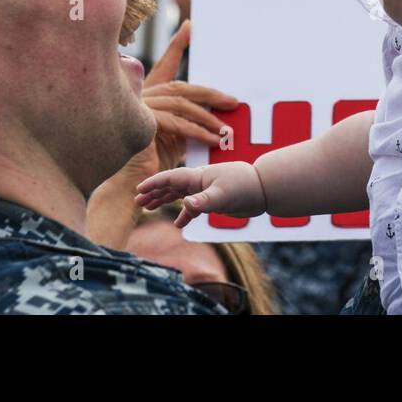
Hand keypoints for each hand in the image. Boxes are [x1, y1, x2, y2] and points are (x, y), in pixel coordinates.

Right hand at [134, 161, 265, 228]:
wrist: (264, 189)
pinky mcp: (213, 199)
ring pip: (179, 195)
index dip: (153, 183)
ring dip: (164, 201)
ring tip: (148, 208)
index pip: (170, 178)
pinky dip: (184, 214)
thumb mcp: (222, 196)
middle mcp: (199, 181)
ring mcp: (205, 190)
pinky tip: (178, 224)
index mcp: (198, 176)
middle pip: (171, 186)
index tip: (138, 189)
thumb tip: (186, 206)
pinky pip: (193, 206)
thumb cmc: (244, 187)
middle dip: (154, 193)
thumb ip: (203, 202)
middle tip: (137, 202)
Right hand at [140, 20, 236, 173]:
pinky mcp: (142, 121)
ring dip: (209, 118)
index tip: (190, 27)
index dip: (178, 45)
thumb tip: (215, 116)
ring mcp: (140, 106)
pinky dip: (199, 132)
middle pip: (182, 87)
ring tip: (228, 130)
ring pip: (182, 104)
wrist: (131, 183)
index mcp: (149, 94)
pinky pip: (178, 123)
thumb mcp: (176, 137)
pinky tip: (214, 140)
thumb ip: (189, 120)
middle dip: (211, 94)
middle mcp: (142, 95)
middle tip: (233, 101)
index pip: (166, 64)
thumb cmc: (152, 161)